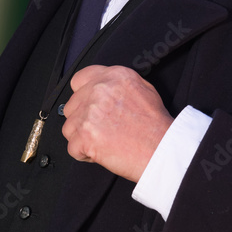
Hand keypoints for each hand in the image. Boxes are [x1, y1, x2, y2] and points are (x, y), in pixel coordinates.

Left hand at [62, 65, 173, 181]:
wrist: (162, 150)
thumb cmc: (156, 126)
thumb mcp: (144, 90)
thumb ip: (117, 85)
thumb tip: (100, 89)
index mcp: (113, 77)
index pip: (79, 79)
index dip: (81, 96)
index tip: (86, 106)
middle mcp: (99, 91)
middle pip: (71, 106)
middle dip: (82, 120)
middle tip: (102, 130)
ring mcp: (89, 113)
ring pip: (69, 127)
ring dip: (82, 138)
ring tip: (104, 142)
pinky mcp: (84, 135)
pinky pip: (72, 148)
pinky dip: (85, 154)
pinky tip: (103, 152)